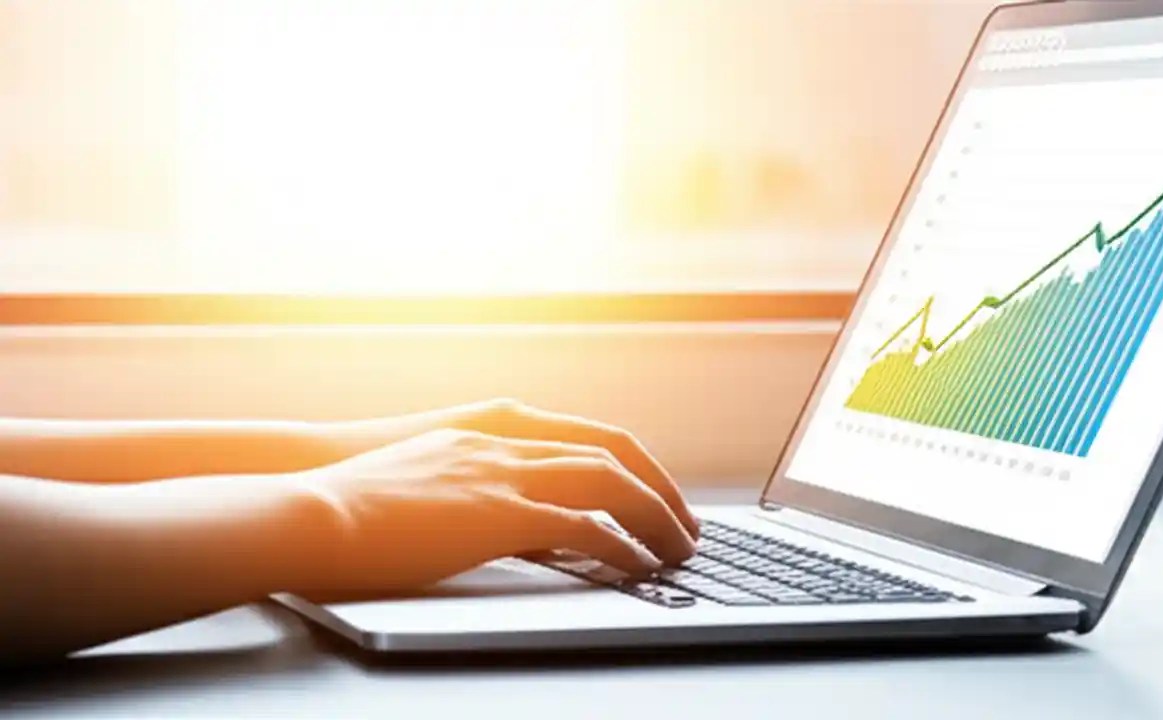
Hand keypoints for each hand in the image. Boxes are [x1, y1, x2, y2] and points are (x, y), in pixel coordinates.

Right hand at [298, 400, 697, 592]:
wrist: (312, 506)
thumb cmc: (358, 498)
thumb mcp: (432, 474)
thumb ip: (480, 483)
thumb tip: (516, 517)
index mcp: (494, 427)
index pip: (589, 435)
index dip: (634, 464)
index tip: (658, 492)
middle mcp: (508, 440)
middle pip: (613, 452)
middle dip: (659, 489)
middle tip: (686, 524)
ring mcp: (504, 473)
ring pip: (609, 483)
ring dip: (654, 516)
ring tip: (680, 548)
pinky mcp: (497, 513)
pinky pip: (583, 526)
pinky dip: (621, 543)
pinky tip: (638, 564)